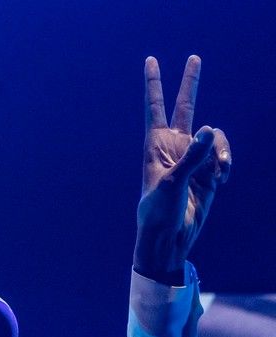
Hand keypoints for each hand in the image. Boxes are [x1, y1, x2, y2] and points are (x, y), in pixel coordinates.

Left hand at [134, 56, 231, 282]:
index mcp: (155, 146)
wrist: (170, 238)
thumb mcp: (172, 183)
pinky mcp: (207, 171)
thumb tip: (209, 129)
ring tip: (220, 171)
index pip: (155, 108)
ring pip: (214, 137)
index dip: (155, 84)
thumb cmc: (159, 212)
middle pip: (184, 107)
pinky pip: (223, 155)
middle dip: (190, 84)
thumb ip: (191, 156)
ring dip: (221, 150)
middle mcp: (173, 147)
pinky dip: (226, 162)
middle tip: (194, 58)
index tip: (151, 61)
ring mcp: (192, 157)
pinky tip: (222, 178)